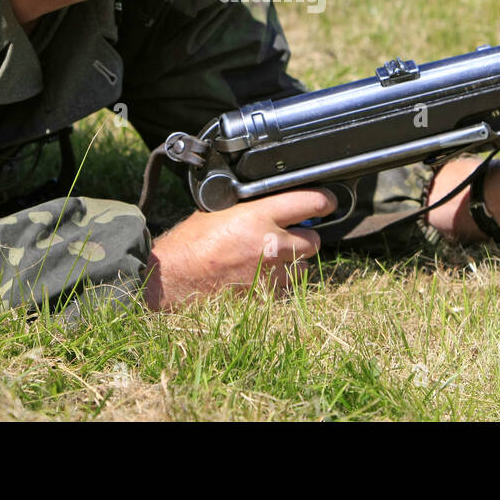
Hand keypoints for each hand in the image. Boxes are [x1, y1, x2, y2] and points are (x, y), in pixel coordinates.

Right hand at [143, 189, 336, 310]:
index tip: (328, 201)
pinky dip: (277, 283)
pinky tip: (257, 277)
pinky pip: (285, 288)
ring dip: (292, 263)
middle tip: (290, 235)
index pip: (311, 203)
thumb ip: (251, 208)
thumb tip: (270, 203)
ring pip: (302, 268)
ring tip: (269, 260)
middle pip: (314, 241)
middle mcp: (272, 245)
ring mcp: (271, 274)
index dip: (324, 201)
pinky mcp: (266, 297)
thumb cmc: (189, 244)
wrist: (171, 281)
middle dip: (305, 237)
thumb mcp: (220, 211)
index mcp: (259, 216)